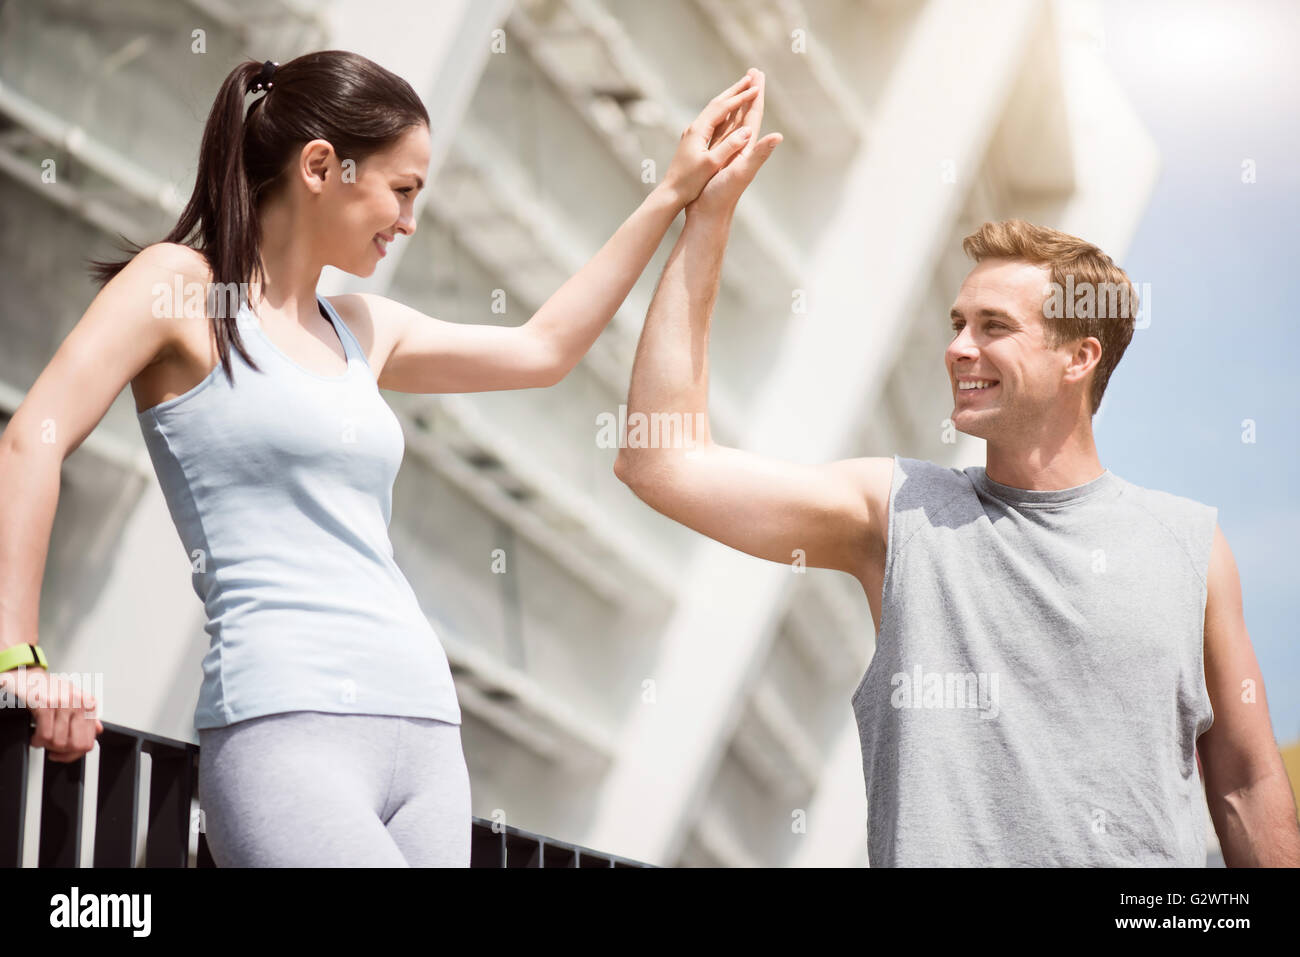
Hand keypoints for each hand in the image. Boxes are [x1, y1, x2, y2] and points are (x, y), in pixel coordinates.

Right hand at [1, 666, 103, 762]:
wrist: (32, 676)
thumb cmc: (52, 689)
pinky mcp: (46, 706)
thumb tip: (98, 730)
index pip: (88, 741)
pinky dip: (38, 741)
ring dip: (46, 746)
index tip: (64, 755)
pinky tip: (36, 737)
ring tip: (42, 739)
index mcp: (88, 705)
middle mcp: (78, 704)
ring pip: (58, 742)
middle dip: (61, 753)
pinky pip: (45, 735)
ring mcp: (63, 705)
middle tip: (52, 749)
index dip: (74, 754)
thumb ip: (88, 716)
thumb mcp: (75, 700)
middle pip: (75, 745)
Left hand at [660, 74, 762, 208]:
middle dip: (735, 89)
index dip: (741, 98)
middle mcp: (694, 128)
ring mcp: (693, 134)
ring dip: (729, 98)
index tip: (757, 88)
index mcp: (699, 130)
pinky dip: (723, 111)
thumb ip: (729, 146)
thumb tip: (747, 130)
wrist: (670, 194)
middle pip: (717, 102)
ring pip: (713, 109)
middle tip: (752, 76)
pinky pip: (711, 120)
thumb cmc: (690, 182)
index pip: (723, 107)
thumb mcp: (711, 164)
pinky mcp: (693, 141)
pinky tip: (726, 112)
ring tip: (742, 88)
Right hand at [687, 68, 781, 220]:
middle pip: (746, 114)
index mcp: (747, 147)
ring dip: (737, 105)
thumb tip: (778, 137)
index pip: (754, 114)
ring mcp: (728, 154)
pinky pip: (720, 134)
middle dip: (749, 93)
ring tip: (738, 90)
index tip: (758, 73)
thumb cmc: (724, 195)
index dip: (757, 93)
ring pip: (734, 122)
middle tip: (752, 73)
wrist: (709, 215)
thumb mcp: (743, 172)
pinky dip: (721, 122)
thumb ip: (760, 153)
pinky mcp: (716, 160)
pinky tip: (719, 119)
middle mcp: (740, 148)